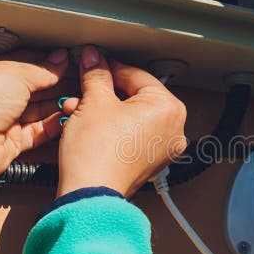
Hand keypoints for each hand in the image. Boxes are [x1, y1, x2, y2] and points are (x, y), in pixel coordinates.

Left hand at [0, 49, 76, 185]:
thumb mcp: (15, 72)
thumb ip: (43, 69)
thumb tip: (61, 60)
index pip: (25, 59)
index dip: (49, 60)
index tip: (73, 59)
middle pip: (35, 85)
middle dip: (59, 81)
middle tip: (84, 77)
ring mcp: (4, 117)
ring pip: (40, 107)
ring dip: (61, 101)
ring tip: (84, 95)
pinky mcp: (12, 140)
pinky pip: (40, 130)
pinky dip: (56, 123)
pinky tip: (72, 114)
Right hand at [57, 46, 186, 197]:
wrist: (89, 195)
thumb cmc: (97, 154)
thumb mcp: (93, 102)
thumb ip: (97, 75)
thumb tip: (95, 59)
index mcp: (169, 108)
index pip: (137, 75)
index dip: (109, 67)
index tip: (94, 64)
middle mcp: (174, 128)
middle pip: (135, 96)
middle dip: (104, 92)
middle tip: (84, 87)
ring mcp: (164, 148)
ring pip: (131, 115)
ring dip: (104, 109)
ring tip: (79, 108)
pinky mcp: (150, 162)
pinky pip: (133, 134)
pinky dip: (112, 127)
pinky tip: (89, 125)